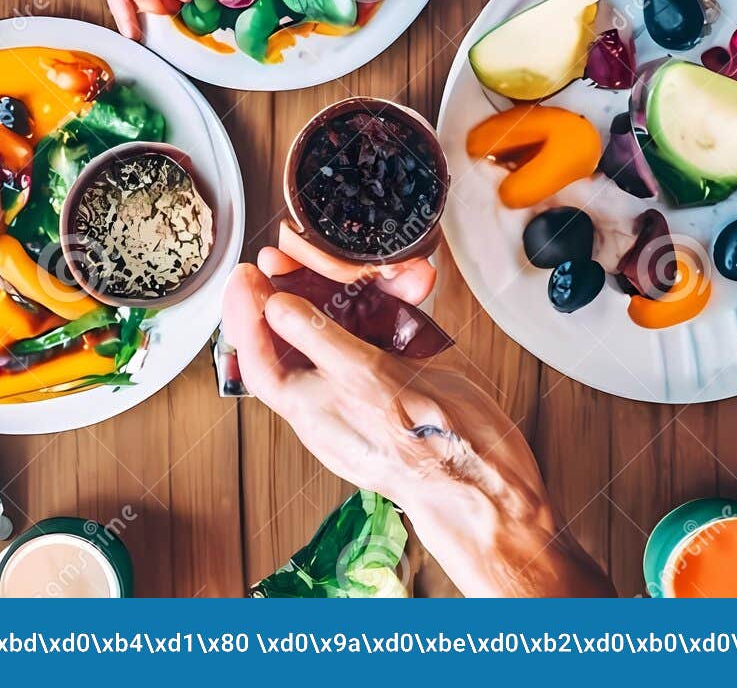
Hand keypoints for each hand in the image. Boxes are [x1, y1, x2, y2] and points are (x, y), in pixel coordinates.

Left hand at [224, 229, 611, 595]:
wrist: (491, 485)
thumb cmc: (427, 453)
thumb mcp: (365, 384)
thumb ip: (320, 342)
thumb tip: (275, 308)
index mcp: (309, 405)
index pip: (259, 355)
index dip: (246, 314)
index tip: (246, 275)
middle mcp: (335, 390)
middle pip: (302, 328)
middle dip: (306, 283)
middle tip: (301, 251)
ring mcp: (372, 379)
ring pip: (353, 319)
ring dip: (363, 282)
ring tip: (377, 260)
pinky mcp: (409, 370)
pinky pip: (394, 325)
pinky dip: (402, 298)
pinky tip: (415, 279)